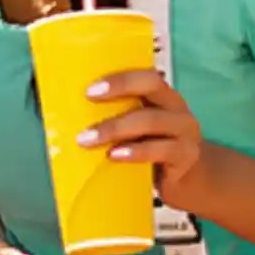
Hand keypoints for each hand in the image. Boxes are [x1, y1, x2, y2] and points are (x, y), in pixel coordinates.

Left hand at [78, 69, 214, 210]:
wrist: (187, 179)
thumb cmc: (152, 149)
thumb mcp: (134, 131)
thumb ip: (114, 118)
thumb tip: (67, 117)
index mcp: (161, 96)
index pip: (145, 74)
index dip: (120, 78)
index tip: (89, 88)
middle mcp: (176, 108)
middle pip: (152, 87)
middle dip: (118, 90)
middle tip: (87, 99)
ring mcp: (184, 131)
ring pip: (152, 120)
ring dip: (116, 128)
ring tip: (87, 140)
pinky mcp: (186, 156)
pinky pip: (162, 150)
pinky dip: (136, 152)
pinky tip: (114, 156)